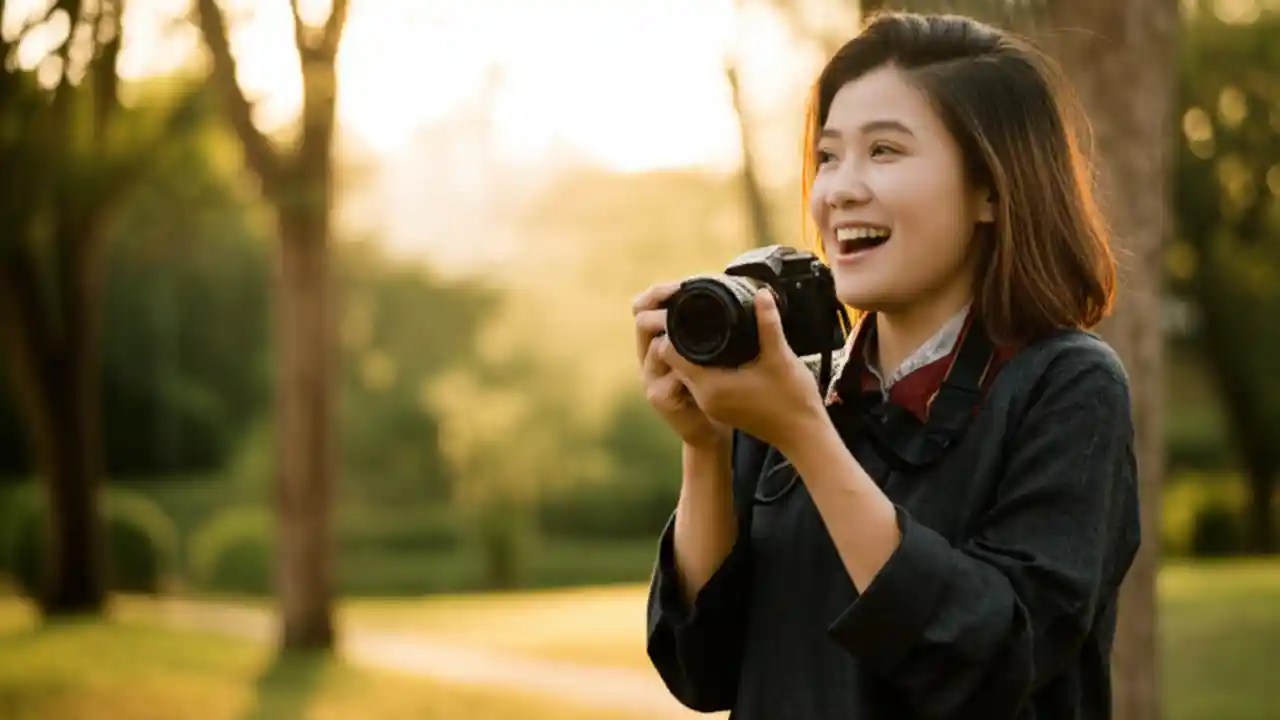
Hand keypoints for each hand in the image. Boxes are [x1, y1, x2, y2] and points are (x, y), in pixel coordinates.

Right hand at [632, 282, 729, 449]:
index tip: (680, 284)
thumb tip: (725, 292)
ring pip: (657, 347)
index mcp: (656, 340)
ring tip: (694, 326)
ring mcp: (650, 378)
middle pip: (642, 321)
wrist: (709, 429)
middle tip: (683, 297)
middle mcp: (647, 356)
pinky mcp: (659, 398)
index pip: (643, 308)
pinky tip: (698, 363)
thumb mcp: (707, 351)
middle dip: (662, 306)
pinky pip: (669, 378)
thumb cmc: (712, 385)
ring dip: (674, 335)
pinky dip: (684, 369)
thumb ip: (704, 328)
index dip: (657, 293)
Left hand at [659, 289, 826, 455]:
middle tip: (697, 315)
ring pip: (689, 371)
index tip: (690, 312)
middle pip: (677, 362)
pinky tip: (720, 349)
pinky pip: (701, 381)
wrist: (804, 435)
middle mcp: (704, 397)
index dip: (674, 331)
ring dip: (693, 352)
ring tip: (708, 327)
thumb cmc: (792, 399)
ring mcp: (711, 405)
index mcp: (710, 386)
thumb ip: (768, 324)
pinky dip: (704, 365)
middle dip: (682, 338)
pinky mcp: (721, 407)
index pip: (671, 354)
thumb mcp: (780, 357)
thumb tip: (761, 293)